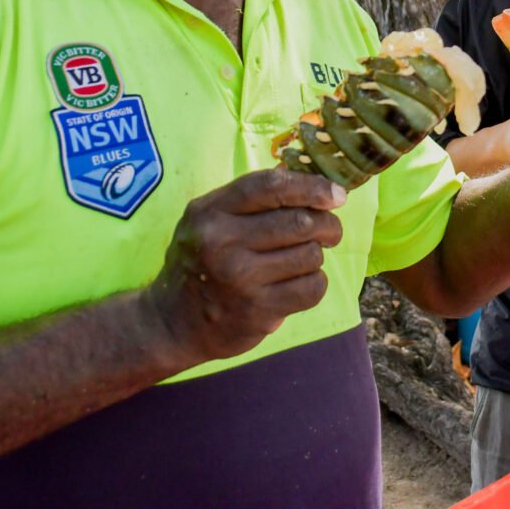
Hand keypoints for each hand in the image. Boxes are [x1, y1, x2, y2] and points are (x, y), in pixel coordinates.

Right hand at [144, 169, 345, 364]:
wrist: (172, 323)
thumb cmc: (200, 262)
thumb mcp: (208, 220)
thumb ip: (251, 200)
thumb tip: (314, 185)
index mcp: (210, 210)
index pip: (271, 186)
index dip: (312, 187)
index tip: (337, 196)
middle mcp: (222, 241)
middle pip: (300, 221)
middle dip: (327, 225)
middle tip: (330, 231)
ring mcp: (240, 278)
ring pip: (310, 254)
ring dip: (315, 256)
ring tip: (300, 261)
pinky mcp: (257, 310)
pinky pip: (312, 288)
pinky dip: (315, 283)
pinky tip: (298, 284)